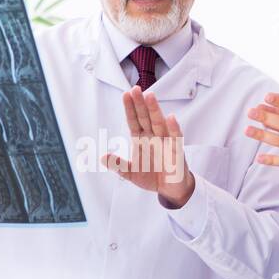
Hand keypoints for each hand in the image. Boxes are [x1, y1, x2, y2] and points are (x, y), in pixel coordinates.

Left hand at [102, 86, 194, 206]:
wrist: (170, 190)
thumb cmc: (152, 176)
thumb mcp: (130, 173)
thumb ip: (118, 165)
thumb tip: (102, 157)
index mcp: (141, 139)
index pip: (134, 120)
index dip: (130, 108)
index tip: (125, 94)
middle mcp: (153, 137)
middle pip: (146, 117)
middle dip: (140, 104)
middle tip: (135, 88)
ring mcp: (165, 142)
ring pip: (159, 123)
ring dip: (155, 110)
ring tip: (150, 96)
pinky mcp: (176, 151)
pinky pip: (175, 138)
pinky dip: (173, 128)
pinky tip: (170, 118)